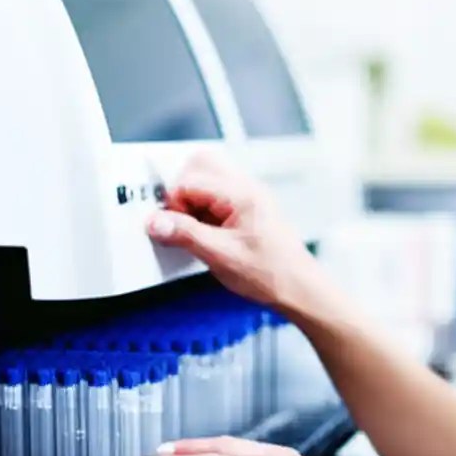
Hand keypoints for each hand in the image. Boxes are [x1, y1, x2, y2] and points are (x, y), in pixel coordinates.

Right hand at [147, 152, 329, 317]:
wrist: (299, 288)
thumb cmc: (271, 274)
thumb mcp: (221, 256)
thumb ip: (186, 235)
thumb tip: (156, 222)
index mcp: (242, 194)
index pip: (190, 180)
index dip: (173, 204)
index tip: (170, 227)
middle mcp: (247, 189)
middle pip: (200, 166)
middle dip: (181, 192)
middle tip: (179, 220)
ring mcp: (249, 198)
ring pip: (208, 180)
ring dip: (193, 202)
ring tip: (196, 230)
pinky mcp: (248, 211)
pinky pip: (217, 198)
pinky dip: (205, 212)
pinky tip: (208, 235)